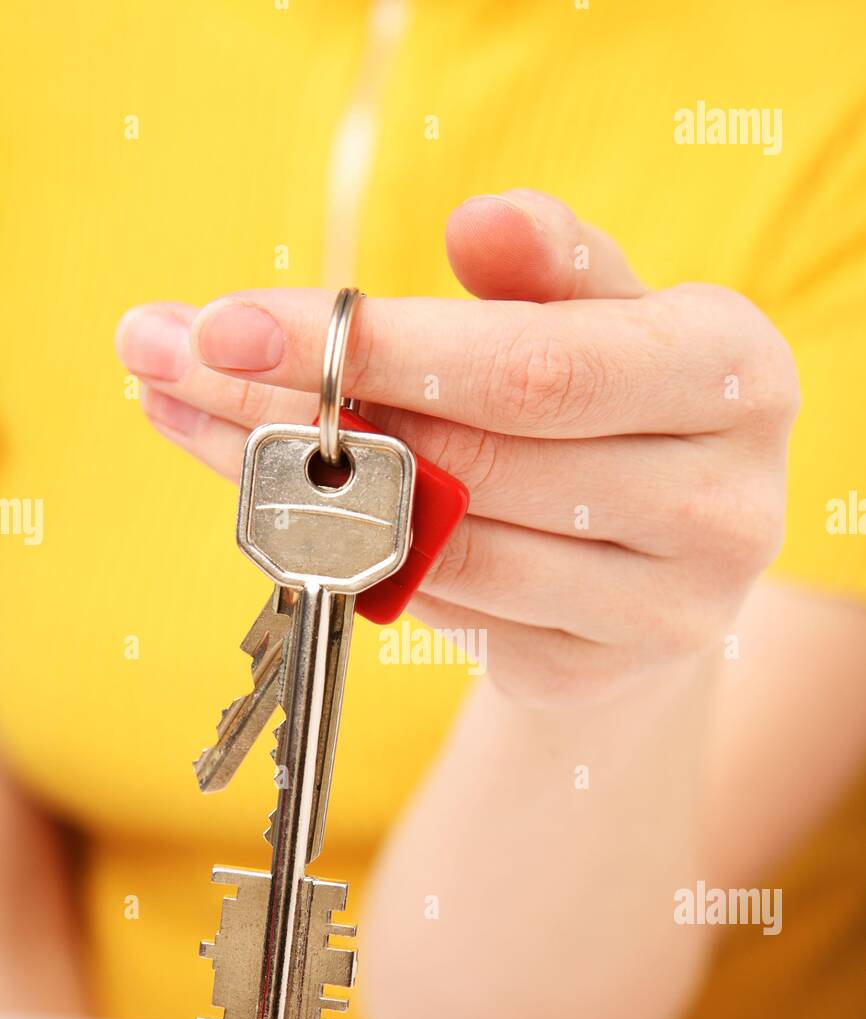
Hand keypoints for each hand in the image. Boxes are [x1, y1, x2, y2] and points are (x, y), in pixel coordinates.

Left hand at [116, 189, 798, 707]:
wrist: (662, 556)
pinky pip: (449, 610)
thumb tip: (477, 220)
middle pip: (470, 461)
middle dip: (298, 411)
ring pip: (446, 548)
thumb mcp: (603, 313)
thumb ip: (547, 267)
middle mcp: (722, 502)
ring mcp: (667, 607)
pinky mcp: (595, 672)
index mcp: (735, 375)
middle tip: (172, 362)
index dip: (376, 348)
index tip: (225, 324)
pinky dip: (355, 554)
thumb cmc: (618, 404)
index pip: (530, 366)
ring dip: (296, 490)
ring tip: (194, 423)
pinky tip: (284, 502)